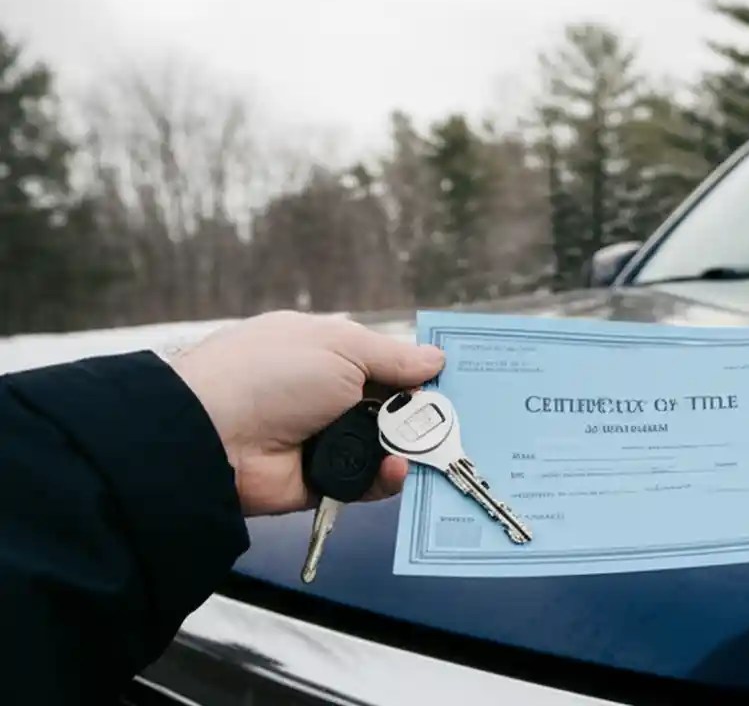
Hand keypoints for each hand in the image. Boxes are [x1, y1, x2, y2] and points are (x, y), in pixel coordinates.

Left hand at [170, 311, 444, 515]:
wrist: (212, 436)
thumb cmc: (271, 373)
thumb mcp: (342, 347)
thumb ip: (394, 356)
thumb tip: (435, 358)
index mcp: (328, 354)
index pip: (386, 363)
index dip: (419, 373)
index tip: (453, 382)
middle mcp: (328, 396)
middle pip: (393, 407)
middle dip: (424, 413)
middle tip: (454, 419)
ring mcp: (325, 439)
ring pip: (387, 447)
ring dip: (408, 446)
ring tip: (422, 445)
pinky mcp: (323, 481)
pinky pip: (368, 483)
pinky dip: (385, 478)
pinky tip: (395, 468)